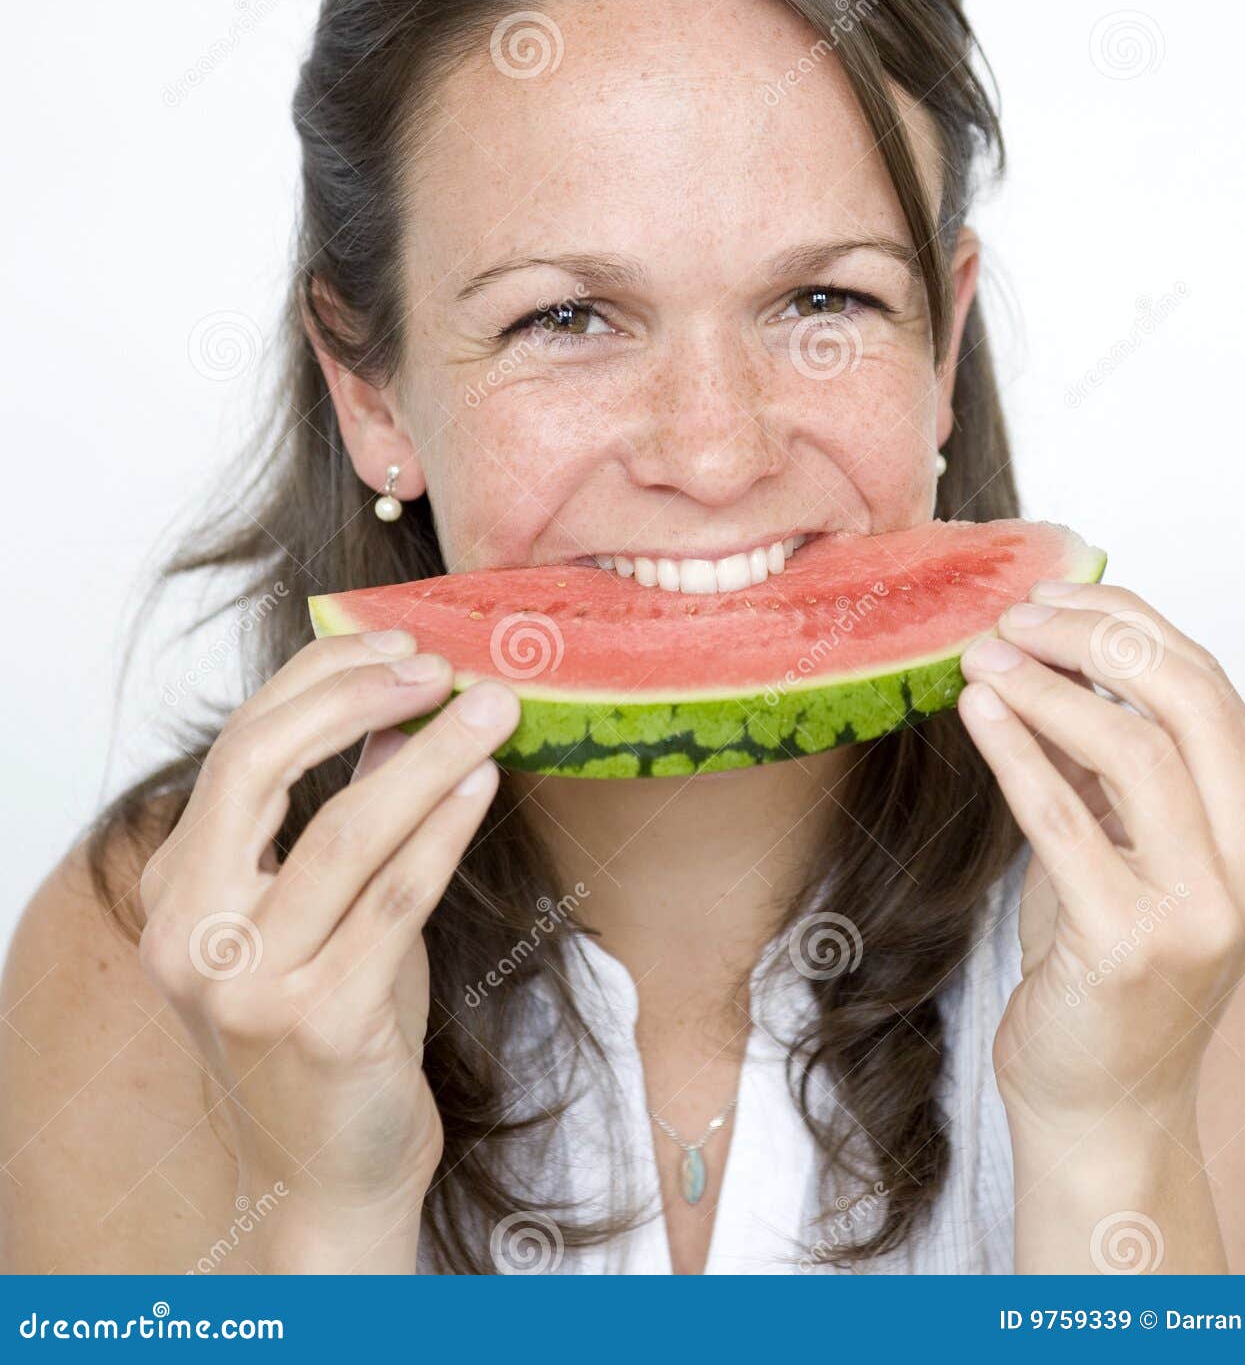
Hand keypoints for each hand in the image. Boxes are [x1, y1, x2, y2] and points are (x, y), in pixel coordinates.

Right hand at [136, 632, 519, 1218]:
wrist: (328, 1175)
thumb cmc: (328, 1027)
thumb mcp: (319, 911)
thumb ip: (338, 815)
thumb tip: (400, 707)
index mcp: (177, 889)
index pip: (239, 746)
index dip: (319, 680)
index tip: (396, 642)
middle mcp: (192, 932)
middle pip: (261, 765)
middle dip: (358, 695)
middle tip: (441, 664)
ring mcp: (248, 983)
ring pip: (344, 829)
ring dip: (429, 752)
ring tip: (492, 706)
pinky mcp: (319, 1022)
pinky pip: (395, 899)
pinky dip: (445, 827)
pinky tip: (484, 781)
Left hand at [955, 579, 1244, 1141]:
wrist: (1104, 1101)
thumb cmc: (1110, 966)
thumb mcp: (1124, 844)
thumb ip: (1107, 759)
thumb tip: (1052, 651)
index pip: (1211, 686)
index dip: (1129, 623)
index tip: (1054, 595)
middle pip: (1188, 700)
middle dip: (1093, 637)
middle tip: (1016, 616)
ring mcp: (1205, 909)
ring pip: (1135, 750)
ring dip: (1047, 687)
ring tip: (983, 656)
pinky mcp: (1132, 944)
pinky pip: (1066, 821)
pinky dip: (1016, 751)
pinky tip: (976, 710)